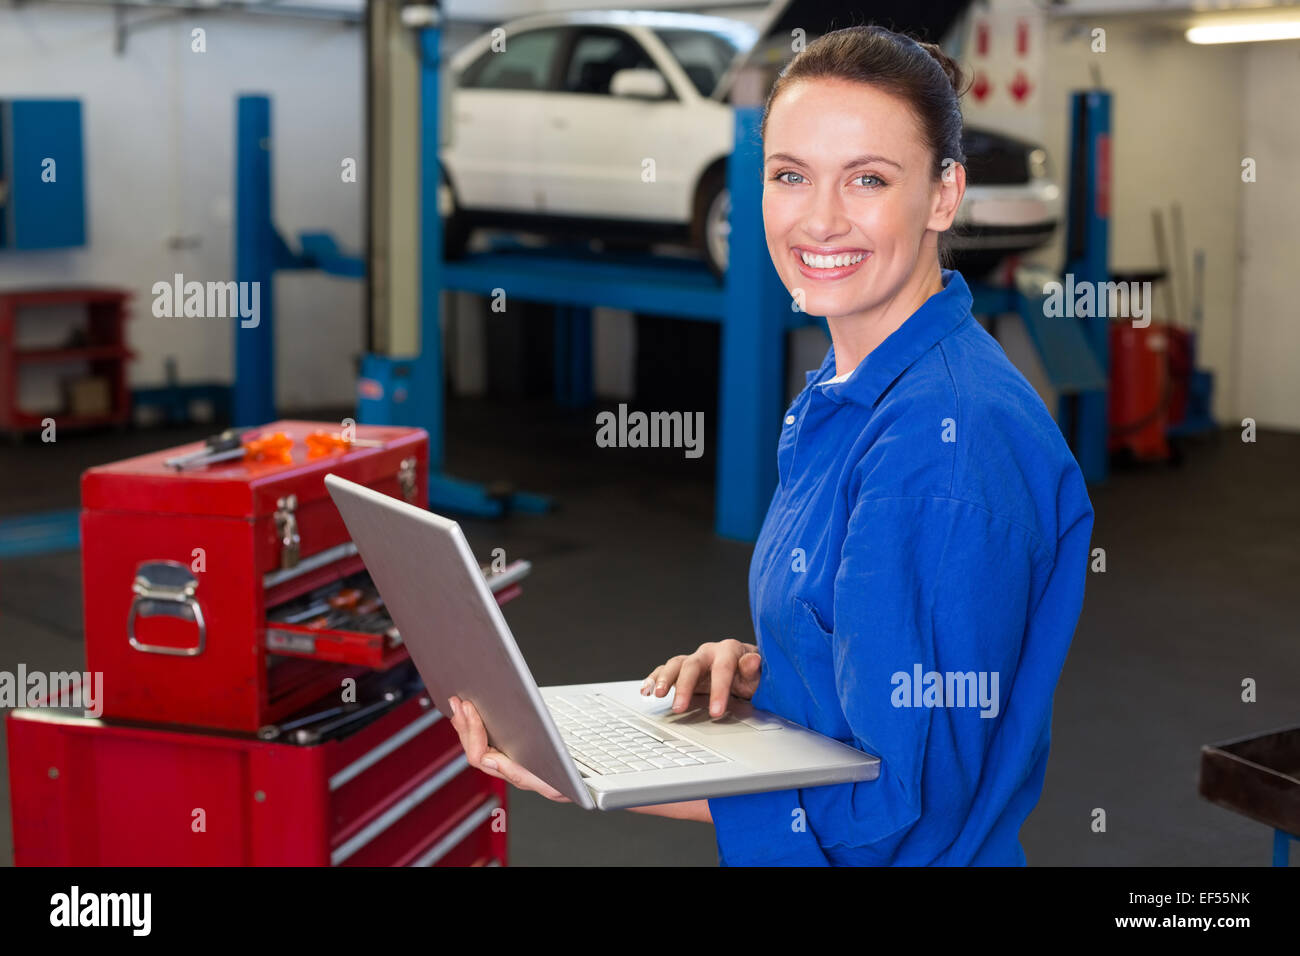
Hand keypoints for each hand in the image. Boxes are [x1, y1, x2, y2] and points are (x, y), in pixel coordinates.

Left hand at [447, 695, 570, 802]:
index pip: (481, 758)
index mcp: (517, 776)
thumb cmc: (573, 777)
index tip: (470, 711)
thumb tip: (487, 761)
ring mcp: (509, 760)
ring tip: (458, 703)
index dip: (473, 734)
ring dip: (466, 723)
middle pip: (475, 750)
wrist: (586, 777)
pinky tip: (471, 712)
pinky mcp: (513, 748)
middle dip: (465, 724)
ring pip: (478, 744)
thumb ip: (520, 774)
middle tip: (459, 701)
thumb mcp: (552, 779)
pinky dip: (476, 724)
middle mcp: (509, 770)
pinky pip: (487, 739)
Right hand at [641, 639, 760, 717]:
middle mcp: (708, 652)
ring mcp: (694, 660)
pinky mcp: (683, 670)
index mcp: (729, 650)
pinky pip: (665, 671)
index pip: (723, 669)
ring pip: (675, 665)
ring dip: (665, 679)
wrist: (747, 672)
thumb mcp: (760, 676)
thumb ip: (755, 670)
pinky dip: (654, 679)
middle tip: (679, 708)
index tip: (716, 712)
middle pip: (693, 665)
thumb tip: (752, 660)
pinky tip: (646, 690)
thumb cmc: (753, 675)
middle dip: (685, 687)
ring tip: (657, 695)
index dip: (718, 691)